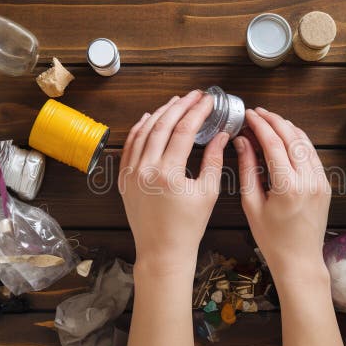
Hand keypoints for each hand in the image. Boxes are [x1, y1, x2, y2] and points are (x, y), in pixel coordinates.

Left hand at [119, 90, 229, 274]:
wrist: (162, 251)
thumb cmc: (188, 227)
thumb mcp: (208, 193)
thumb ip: (214, 160)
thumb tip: (221, 134)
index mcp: (168, 173)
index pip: (185, 131)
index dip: (198, 112)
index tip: (208, 101)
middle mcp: (146, 169)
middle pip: (163, 126)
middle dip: (180, 106)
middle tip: (195, 95)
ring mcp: (132, 173)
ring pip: (144, 132)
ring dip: (160, 113)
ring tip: (175, 101)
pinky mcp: (124, 179)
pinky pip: (129, 147)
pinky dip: (139, 129)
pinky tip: (149, 118)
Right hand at [233, 107, 331, 280]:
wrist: (300, 260)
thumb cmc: (272, 239)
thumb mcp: (252, 205)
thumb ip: (247, 170)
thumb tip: (242, 141)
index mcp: (288, 186)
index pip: (273, 143)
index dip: (259, 125)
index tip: (248, 115)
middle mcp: (308, 180)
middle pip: (291, 137)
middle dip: (274, 120)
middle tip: (257, 113)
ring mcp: (320, 181)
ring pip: (305, 142)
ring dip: (287, 127)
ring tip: (270, 120)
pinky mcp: (324, 185)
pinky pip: (312, 155)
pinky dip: (299, 141)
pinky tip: (286, 137)